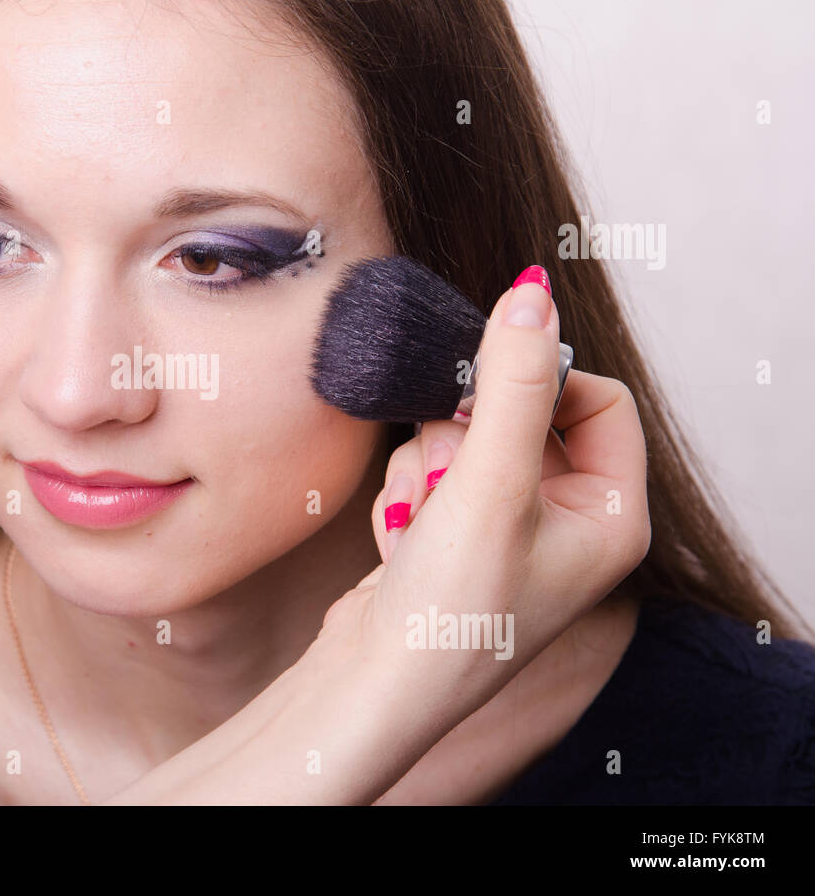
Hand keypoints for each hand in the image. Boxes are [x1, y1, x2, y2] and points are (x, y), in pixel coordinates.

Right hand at [320, 268, 650, 764]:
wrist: (370, 688)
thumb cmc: (450, 612)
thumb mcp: (489, 485)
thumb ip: (512, 383)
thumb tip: (530, 293)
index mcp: (611, 516)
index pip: (599, 398)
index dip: (541, 381)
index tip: (482, 393)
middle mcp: (569, 523)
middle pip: (523, 414)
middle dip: (468, 434)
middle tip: (445, 470)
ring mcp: (509, 532)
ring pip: (468, 438)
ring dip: (429, 466)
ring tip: (417, 521)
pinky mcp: (456, 539)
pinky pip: (433, 473)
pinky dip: (408, 494)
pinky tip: (399, 541)